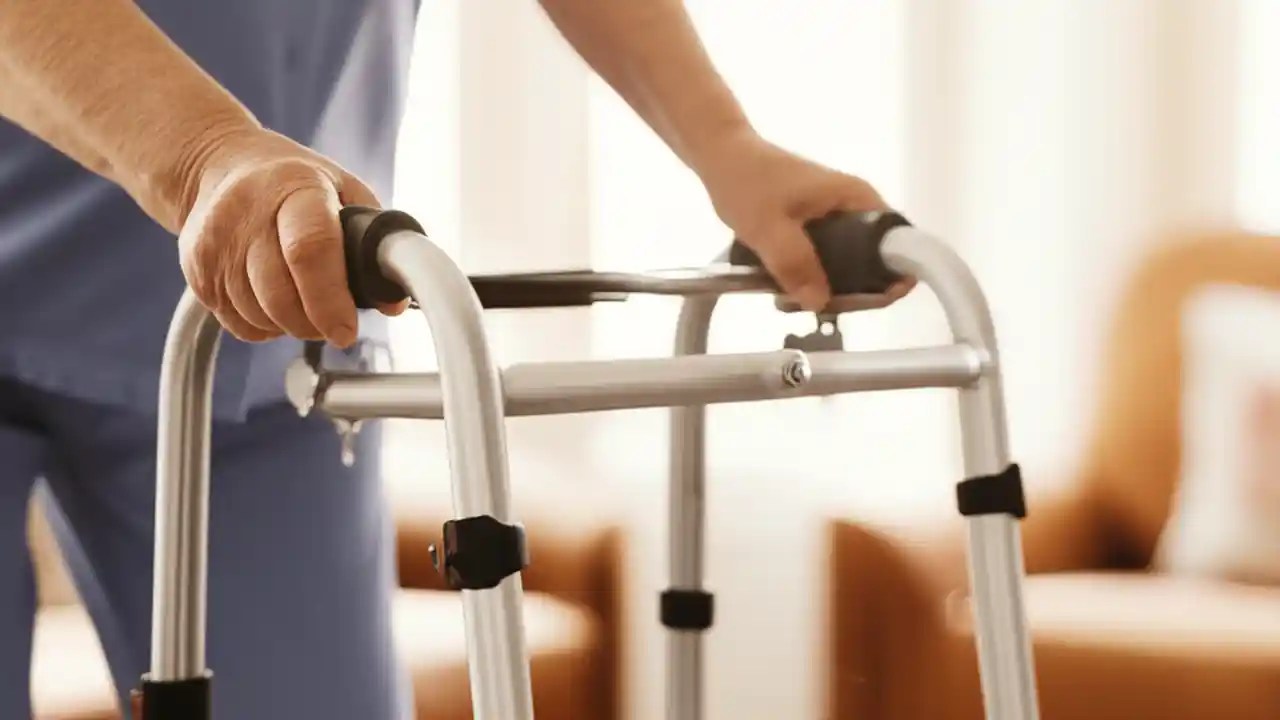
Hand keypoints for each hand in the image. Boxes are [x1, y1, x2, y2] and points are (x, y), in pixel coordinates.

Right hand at [173, 125, 405, 346]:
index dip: (330, 300)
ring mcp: (215, 241)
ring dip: (290, 325)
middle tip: (332, 323)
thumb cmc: (293, 180)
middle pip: (280, 294)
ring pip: (258, 314)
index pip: (309, 250)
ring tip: (304, 304)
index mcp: (294, 187)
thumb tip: (394, 303)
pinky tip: (273, 302)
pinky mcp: (196, 268)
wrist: (215, 163)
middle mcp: (247, 211)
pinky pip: (236, 322)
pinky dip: (263, 325)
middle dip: (313, 323)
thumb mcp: (343, 188)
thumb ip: (374, 240)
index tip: (346, 331)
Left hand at [693, 131, 913, 310]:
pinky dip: (812, 274)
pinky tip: (787, 287)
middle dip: (852, 290)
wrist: (721, 155)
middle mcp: (856, 206)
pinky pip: (828, 256)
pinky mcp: (819, 223)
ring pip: (849, 263)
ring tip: (794, 299)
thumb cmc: (746, 182)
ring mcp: (838, 214)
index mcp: (858, 199)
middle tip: (817, 306)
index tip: (865, 302)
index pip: (900, 243)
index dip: (891, 278)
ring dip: (827, 286)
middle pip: (875, 260)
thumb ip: (795, 264)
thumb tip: (820, 303)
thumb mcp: (768, 228)